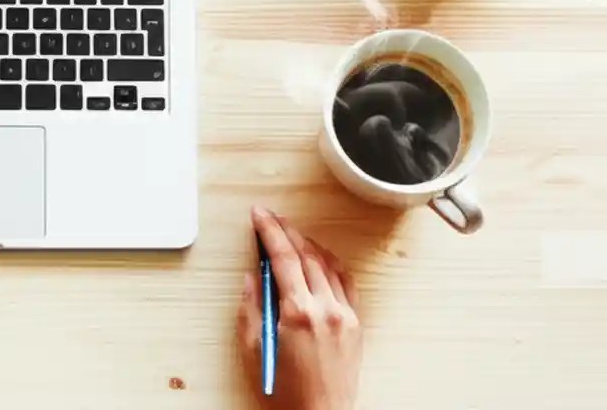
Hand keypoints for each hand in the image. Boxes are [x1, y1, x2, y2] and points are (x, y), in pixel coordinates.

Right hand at [237, 206, 362, 409]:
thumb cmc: (283, 392)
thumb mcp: (254, 350)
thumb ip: (250, 308)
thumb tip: (251, 278)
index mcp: (298, 313)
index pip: (283, 258)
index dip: (269, 231)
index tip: (259, 215)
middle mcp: (326, 309)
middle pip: (305, 254)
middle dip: (286, 231)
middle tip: (271, 218)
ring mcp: (344, 315)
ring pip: (327, 264)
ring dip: (308, 244)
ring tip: (291, 234)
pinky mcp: (355, 324)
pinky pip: (346, 282)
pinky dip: (331, 264)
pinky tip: (320, 258)